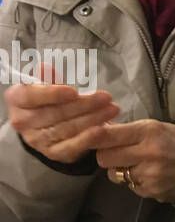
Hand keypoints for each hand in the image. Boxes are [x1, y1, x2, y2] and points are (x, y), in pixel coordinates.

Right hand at [5, 82, 119, 161]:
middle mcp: (22, 121)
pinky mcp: (51, 153)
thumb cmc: (48, 100)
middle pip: (56, 112)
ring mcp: (36, 139)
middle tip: (106, 97)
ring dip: (92, 118)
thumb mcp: (46, 85)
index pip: (32, 96)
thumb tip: (46, 68)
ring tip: (111, 109)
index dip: (54, 94)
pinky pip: (71, 146)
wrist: (47, 126)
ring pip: (67, 128)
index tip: (74, 91)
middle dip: (84, 104)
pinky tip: (103, 129)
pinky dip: (88, 138)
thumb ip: (48, 78)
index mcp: (16, 99)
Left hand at [92, 119, 174, 202]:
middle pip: (104, 158)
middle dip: (106, 156)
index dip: (92, 137)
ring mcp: (150, 174)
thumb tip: (99, 129)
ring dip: (120, 171)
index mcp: (148, 132)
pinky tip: (151, 176)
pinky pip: (130, 187)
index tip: (87, 137)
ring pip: (114, 175)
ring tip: (137, 165)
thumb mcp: (156, 128)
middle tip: (116, 153)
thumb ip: (129, 130)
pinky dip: (136, 182)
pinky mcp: (152, 191)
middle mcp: (147, 152)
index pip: (107, 135)